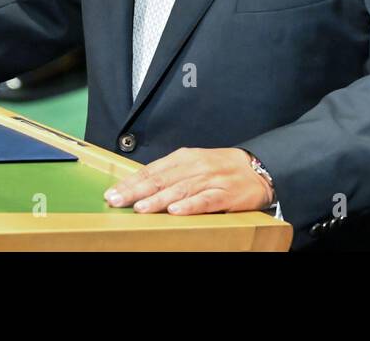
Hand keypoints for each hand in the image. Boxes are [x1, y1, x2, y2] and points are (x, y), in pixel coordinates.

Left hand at [103, 147, 273, 214]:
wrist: (258, 168)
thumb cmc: (221, 168)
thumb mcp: (194, 164)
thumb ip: (171, 174)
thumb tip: (140, 186)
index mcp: (184, 158)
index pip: (152, 170)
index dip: (131, 182)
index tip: (112, 192)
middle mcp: (195, 166)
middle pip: (161, 179)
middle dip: (136, 191)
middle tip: (116, 200)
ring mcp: (210, 180)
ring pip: (180, 189)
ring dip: (158, 199)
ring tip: (140, 208)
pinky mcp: (225, 194)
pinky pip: (205, 200)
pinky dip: (190, 205)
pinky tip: (176, 211)